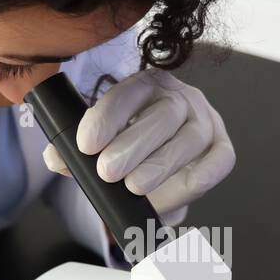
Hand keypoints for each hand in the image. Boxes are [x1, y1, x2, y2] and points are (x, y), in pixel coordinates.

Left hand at [43, 70, 234, 216]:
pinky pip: (218, 162)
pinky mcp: (222, 150)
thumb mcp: (101, 141)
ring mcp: (205, 123)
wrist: (162, 155)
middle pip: (162, 116)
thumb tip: (57, 158)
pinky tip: (179, 193)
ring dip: (160, 167)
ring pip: (189, 141)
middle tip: (107, 172)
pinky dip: (199, 178)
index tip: (85, 144)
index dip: (107, 117)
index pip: (128, 93)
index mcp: (147, 86)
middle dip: (132, 146)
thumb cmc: (130, 145)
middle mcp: (181, 99)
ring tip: (134, 188)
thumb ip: (75, 149)